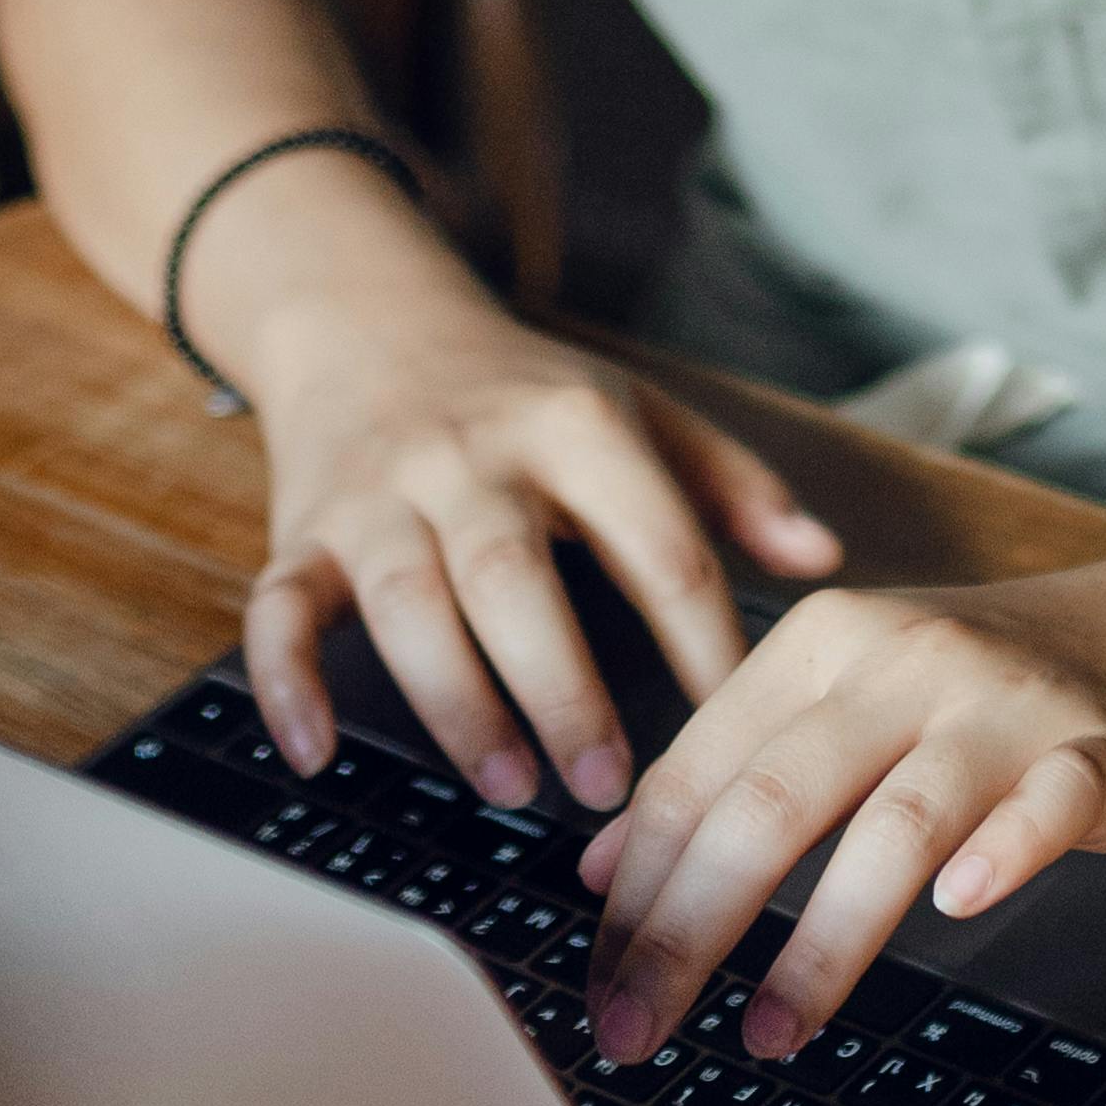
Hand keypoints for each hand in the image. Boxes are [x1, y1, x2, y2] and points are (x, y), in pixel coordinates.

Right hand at [242, 274, 841, 819]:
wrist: (372, 319)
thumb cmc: (529, 392)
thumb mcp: (642, 412)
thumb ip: (735, 488)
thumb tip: (825, 562)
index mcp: (576, 426)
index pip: (654, 537)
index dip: (700, 636)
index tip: (735, 722)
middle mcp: (473, 457)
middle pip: (513, 576)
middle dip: (560, 685)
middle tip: (607, 784)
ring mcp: (380, 496)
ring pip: (406, 602)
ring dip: (455, 701)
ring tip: (510, 786)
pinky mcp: (303, 531)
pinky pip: (280, 610)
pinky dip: (287, 683)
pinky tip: (317, 755)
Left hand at [576, 561, 1105, 1066]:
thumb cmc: (994, 684)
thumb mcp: (850, 694)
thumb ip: (733, 766)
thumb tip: (602, 871)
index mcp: (826, 641)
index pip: (699, 772)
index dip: (635, 888)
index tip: (595, 983)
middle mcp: (906, 660)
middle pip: (771, 802)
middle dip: (688, 929)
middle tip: (635, 1031)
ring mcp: (1007, 706)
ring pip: (893, 824)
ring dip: (819, 943)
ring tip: (769, 1034)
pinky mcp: (1098, 752)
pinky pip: (1044, 806)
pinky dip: (1001, 856)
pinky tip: (960, 909)